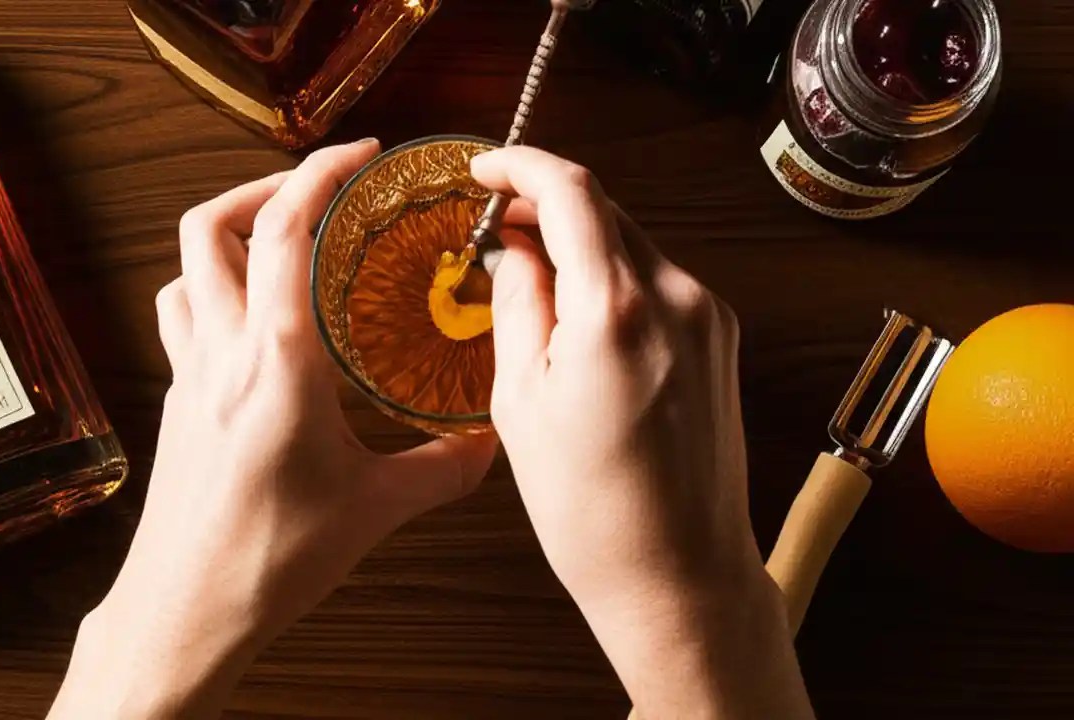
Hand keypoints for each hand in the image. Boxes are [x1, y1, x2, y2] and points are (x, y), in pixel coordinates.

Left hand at [51, 140, 497, 718]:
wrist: (186, 613)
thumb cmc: (269, 561)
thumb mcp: (376, 509)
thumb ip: (442, 466)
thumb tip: (487, 442)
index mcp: (277, 361)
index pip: (284, 231)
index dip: (320, 173)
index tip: (359, 155)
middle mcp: (221, 353)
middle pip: (210, 225)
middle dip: (265, 186)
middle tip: (320, 189)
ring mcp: (189, 376)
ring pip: (185, 267)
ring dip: (227, 232)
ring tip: (281, 238)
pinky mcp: (177, 403)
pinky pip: (182, 316)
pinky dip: (212, 287)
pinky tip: (253, 316)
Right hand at [474, 147, 812, 717]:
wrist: (679, 574)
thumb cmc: (591, 509)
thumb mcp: (520, 402)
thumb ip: (519, 305)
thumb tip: (518, 249)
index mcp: (614, 310)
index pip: (573, 191)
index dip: (523, 167)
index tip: (488, 171)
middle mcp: (675, 299)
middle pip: (606, 211)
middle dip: (548, 206)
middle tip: (499, 228)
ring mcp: (708, 318)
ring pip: (633, 244)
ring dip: (582, 242)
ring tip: (534, 278)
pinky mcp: (722, 340)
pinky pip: (659, 281)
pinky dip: (614, 277)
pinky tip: (581, 314)